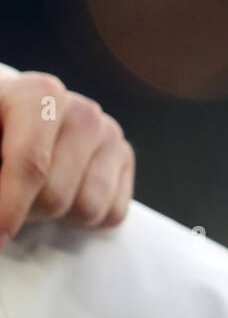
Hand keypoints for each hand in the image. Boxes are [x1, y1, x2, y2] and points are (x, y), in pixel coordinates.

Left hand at [0, 68, 134, 249]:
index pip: (30, 164)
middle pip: (55, 195)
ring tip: (32, 195)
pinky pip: (111, 213)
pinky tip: (61, 194)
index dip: (9, 208)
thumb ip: (1, 171)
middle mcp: (82, 111)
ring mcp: (109, 134)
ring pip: (87, 209)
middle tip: (6, 202)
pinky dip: (82, 218)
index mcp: (38, 96)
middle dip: (25, 211)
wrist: (10, 121)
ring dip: (55, 216)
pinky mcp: (125, 157)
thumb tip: (2, 221)